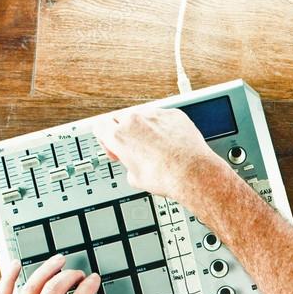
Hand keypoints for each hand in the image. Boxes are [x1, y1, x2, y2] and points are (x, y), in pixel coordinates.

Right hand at [93, 109, 229, 205]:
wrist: (192, 172)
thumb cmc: (166, 177)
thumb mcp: (136, 179)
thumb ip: (129, 165)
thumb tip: (134, 166)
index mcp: (119, 137)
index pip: (99, 127)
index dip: (105, 139)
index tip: (114, 147)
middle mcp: (134, 121)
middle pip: (120, 119)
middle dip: (124, 132)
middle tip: (134, 148)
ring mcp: (155, 115)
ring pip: (142, 116)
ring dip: (144, 128)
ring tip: (156, 147)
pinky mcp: (173, 114)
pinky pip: (163, 117)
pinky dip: (164, 127)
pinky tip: (171, 142)